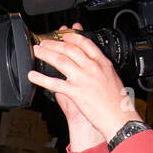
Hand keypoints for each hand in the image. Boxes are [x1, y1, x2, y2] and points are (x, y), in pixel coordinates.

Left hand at [30, 27, 141, 141]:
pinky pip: (54, 83)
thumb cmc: (118, 102)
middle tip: (45, 42)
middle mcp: (92, 68)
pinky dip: (41, 79)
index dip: (72, 37)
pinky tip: (33, 76)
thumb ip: (100, 69)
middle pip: (69, 49)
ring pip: (60, 60)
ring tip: (37, 51)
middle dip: (54, 44)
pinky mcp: (76, 92)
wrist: (120, 118)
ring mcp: (83, 79)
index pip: (85, 43)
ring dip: (46, 54)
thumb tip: (89, 66)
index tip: (64, 35)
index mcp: (103, 63)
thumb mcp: (113, 78)